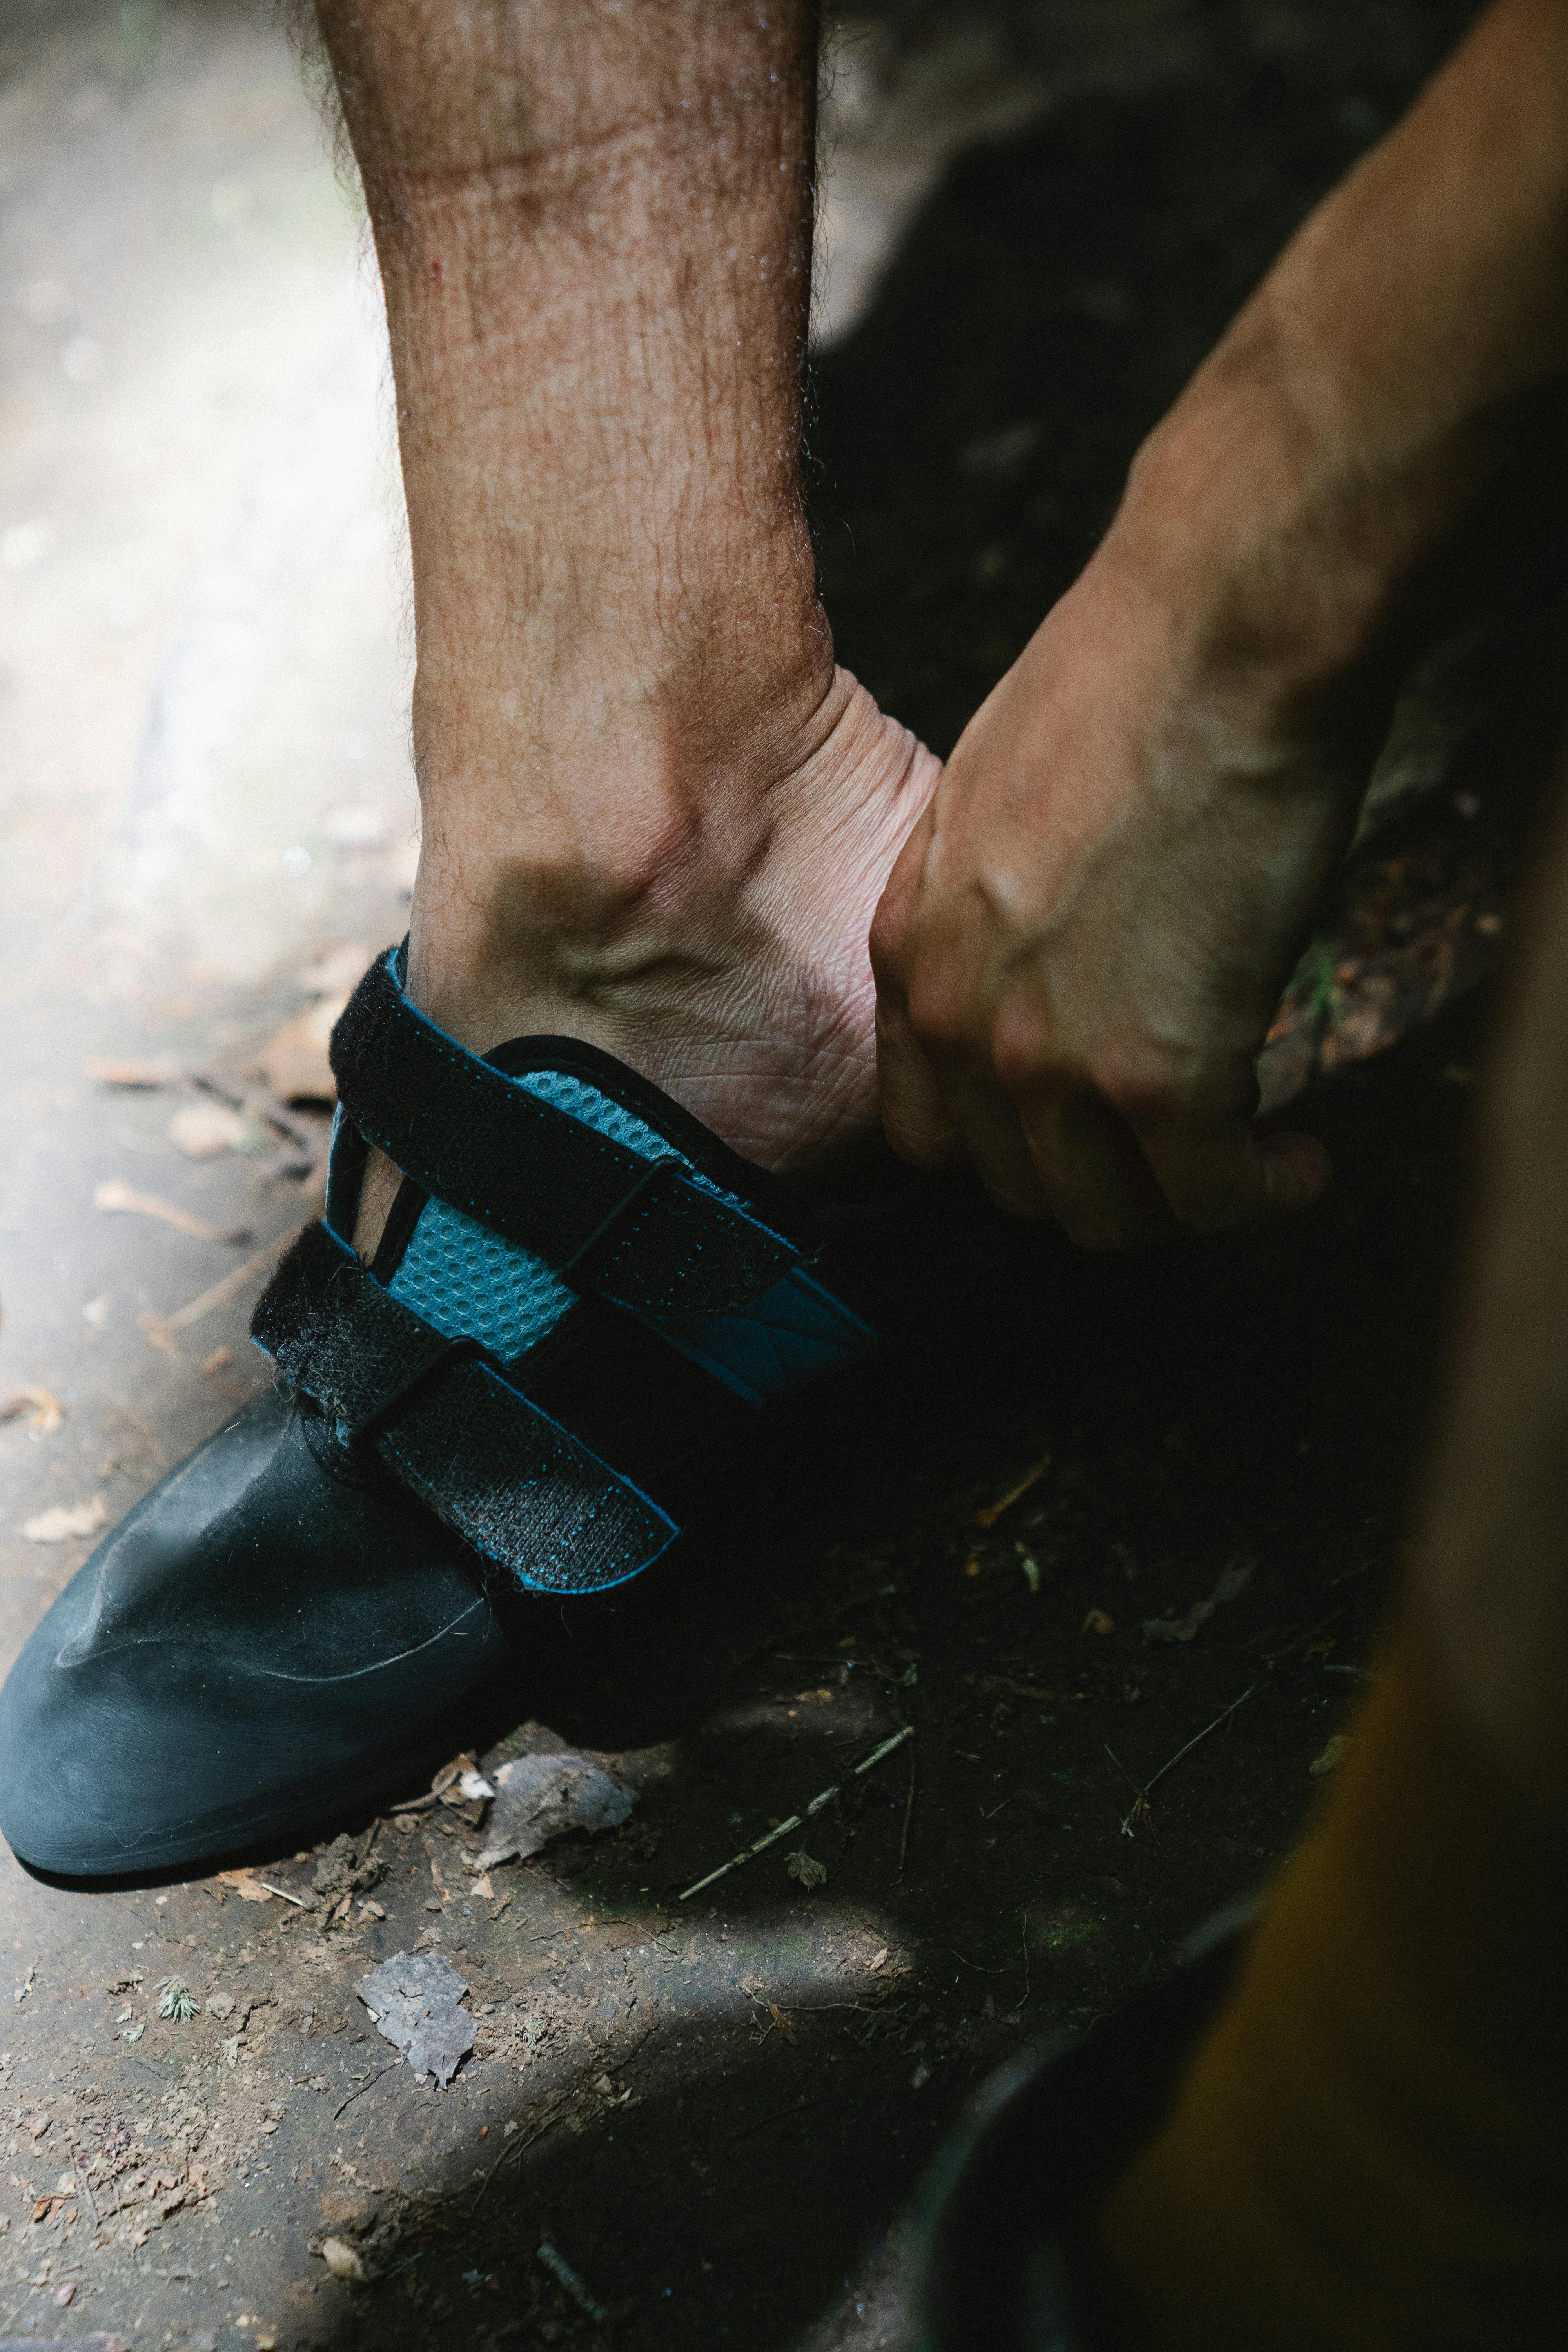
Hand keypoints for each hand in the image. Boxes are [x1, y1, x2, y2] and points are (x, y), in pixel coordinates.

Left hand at [871, 525, 1343, 1244]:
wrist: (1218, 639)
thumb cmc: (1126, 685)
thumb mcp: (991, 804)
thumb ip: (995, 911)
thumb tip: (1056, 959)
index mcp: (913, 951)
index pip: (929, 1129)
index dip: (1012, 1145)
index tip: (1080, 1129)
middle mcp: (962, 1023)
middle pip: (1017, 1185)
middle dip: (1101, 1179)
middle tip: (1176, 1146)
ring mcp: (1051, 1061)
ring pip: (1108, 1217)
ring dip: (1181, 1204)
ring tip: (1247, 1161)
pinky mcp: (1159, 1080)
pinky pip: (1208, 1200)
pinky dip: (1261, 1194)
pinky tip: (1297, 1161)